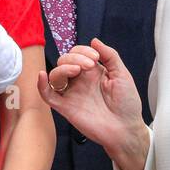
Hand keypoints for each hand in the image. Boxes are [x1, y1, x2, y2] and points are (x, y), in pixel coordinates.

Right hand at [36, 39, 144, 158]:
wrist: (126, 129)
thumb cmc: (127, 104)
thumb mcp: (122, 75)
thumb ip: (110, 56)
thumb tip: (94, 40)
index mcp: (92, 72)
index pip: (78, 53)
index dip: (83, 51)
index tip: (95, 58)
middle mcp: (80, 81)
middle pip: (65, 61)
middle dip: (74, 57)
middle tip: (89, 65)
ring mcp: (72, 94)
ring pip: (55, 75)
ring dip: (63, 68)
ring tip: (76, 70)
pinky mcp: (66, 107)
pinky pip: (48, 95)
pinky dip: (42, 85)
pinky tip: (43, 76)